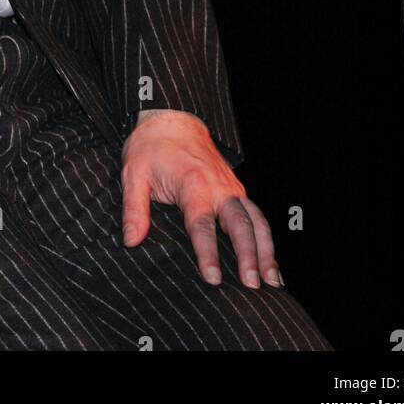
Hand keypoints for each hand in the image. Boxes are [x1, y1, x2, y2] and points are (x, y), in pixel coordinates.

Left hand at [120, 109, 283, 289]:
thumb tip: (131, 241)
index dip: (208, 253)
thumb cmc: (151, 146)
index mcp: (193, 184)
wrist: (171, 119)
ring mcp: (231, 187)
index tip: (213, 278)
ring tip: (272, 281)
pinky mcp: (237, 189)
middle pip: (240, 225)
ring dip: (266, 251)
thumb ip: (134, 209)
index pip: (202, 225)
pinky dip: (267, 239)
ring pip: (256, 221)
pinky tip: (271, 262)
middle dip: (248, 256)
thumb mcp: (134, 173)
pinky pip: (257, 216)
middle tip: (252, 284)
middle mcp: (219, 187)